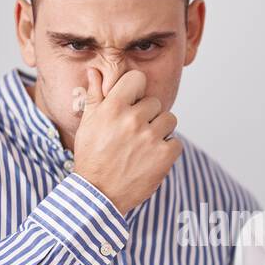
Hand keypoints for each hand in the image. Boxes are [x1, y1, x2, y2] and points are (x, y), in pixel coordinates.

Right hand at [72, 67, 181, 214]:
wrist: (98, 194)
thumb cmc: (91, 156)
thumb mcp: (88, 124)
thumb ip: (95, 95)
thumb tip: (95, 70)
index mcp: (113, 107)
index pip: (137, 79)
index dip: (136, 91)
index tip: (131, 103)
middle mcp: (132, 119)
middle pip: (154, 103)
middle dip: (147, 116)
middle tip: (133, 134)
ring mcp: (150, 138)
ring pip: (169, 120)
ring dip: (160, 131)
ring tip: (143, 146)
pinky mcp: (164, 156)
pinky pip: (176, 142)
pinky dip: (167, 151)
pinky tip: (151, 159)